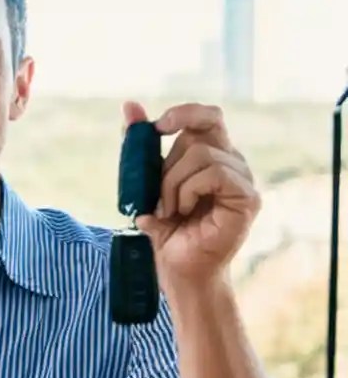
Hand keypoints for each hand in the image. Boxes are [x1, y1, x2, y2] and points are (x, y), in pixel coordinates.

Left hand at [124, 101, 260, 288]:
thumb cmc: (167, 232)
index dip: (182, 114)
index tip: (156, 127)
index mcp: (213, 156)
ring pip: (201, 153)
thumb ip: (139, 148)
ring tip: (170, 211)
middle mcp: (233, 163)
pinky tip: (184, 211)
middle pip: (199, 131)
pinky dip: (187, 190)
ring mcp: (243, 180)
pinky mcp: (247, 198)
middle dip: (166, 164)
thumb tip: (129, 105)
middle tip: (160, 197)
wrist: (180, 272)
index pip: (207, 117)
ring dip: (172, 183)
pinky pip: (213, 173)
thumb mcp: (145, 184)